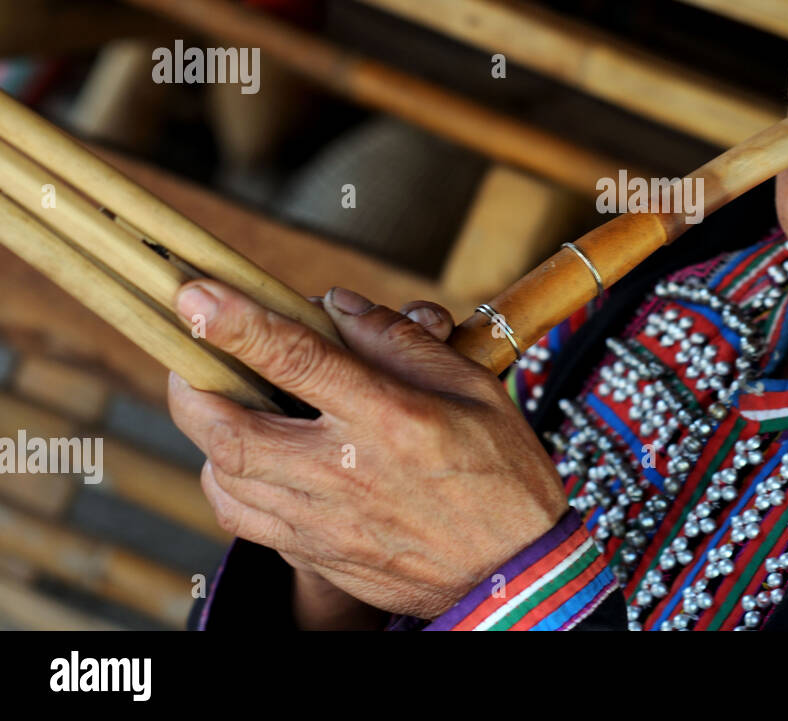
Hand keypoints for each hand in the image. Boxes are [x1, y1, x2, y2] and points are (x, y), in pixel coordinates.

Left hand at [167, 282, 569, 621]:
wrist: (515, 574)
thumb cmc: (503, 473)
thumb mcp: (473, 387)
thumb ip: (400, 341)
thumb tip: (336, 306)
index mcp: (391, 419)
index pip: (299, 360)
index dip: (239, 323)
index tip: (195, 297)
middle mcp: (347, 473)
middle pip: (232, 430)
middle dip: (192, 387)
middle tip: (188, 358)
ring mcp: (325, 523)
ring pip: (225, 477)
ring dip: (209, 434)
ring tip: (220, 405)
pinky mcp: (317, 557)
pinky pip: (243, 520)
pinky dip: (227, 482)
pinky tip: (246, 462)